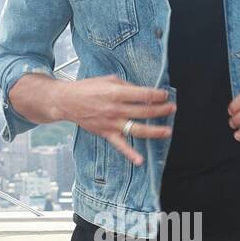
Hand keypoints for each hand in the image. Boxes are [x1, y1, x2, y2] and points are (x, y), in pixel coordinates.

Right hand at [61, 75, 176, 165]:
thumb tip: (143, 92)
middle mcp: (116, 109)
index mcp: (117, 93)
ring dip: (154, 131)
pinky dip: (130, 154)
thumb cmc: (88, 88)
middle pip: (144, 112)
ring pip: (137, 129)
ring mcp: (112, 123)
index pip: (143, 95)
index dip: (157, 95)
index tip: (165, 95)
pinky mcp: (107, 133)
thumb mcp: (109, 80)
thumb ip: (127, 86)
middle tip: (171, 109)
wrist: (68, 102)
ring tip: (167, 131)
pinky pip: (121, 146)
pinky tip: (140, 161)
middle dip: (161, 110)